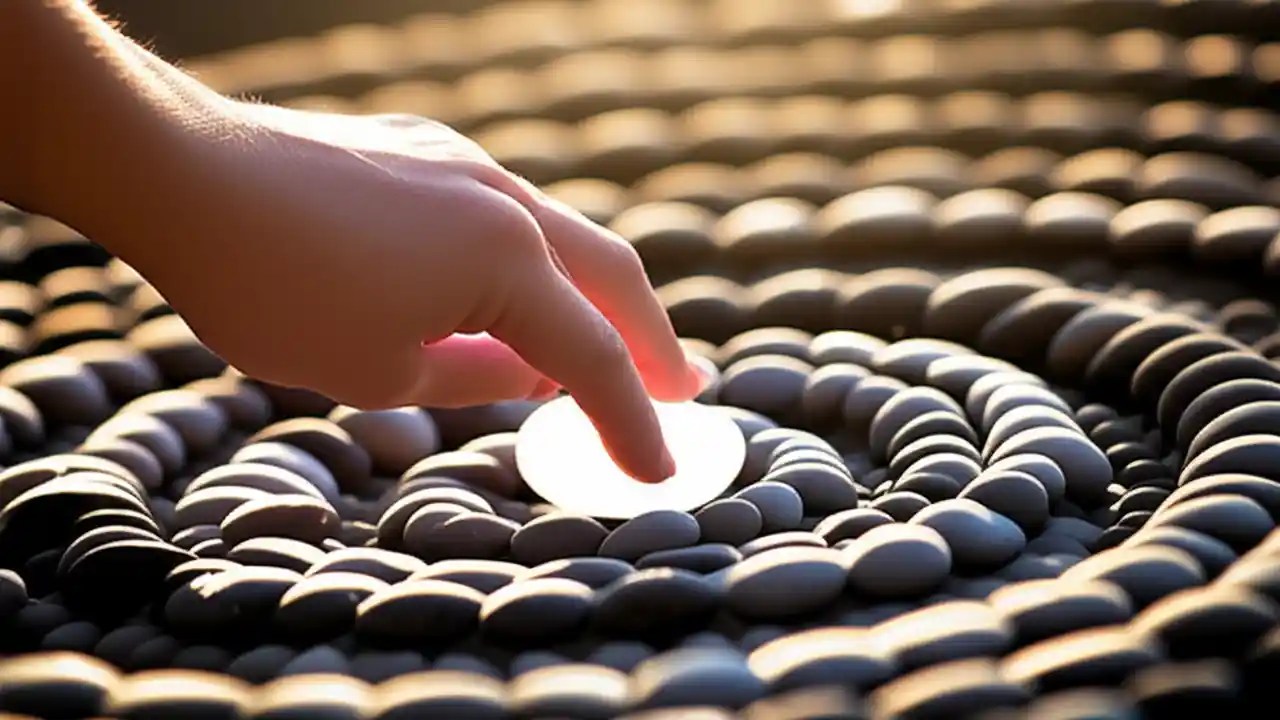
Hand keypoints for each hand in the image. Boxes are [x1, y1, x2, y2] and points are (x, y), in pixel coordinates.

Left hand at [111, 101, 700, 481]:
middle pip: (612, 275)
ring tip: (607, 346)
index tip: (657, 471)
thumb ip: (475, 376)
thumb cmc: (276, 287)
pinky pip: (507, 217)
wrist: (184, 173)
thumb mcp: (381, 371)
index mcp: (508, 261)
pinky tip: (515, 297)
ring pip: (563, 236)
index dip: (631, 422)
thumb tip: (527, 374)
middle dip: (652, 340)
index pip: (593, 358)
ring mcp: (466, 166)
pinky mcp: (425, 153)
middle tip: (685, 389)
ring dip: (596, 298)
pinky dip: (535, 267)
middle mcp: (506, 201)